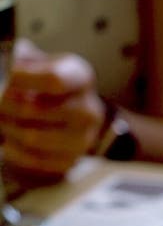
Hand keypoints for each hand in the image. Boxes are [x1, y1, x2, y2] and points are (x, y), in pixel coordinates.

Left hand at [0, 38, 104, 187]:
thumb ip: (19, 65)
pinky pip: (33, 159)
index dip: (21, 79)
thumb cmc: (37, 84)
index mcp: (81, 77)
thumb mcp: (31, 64)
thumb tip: (6, 76)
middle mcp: (89, 110)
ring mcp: (83, 139)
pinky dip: (13, 150)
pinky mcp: (71, 161)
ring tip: (3, 121)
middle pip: (33, 110)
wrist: (49, 113)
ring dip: (7, 128)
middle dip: (4, 106)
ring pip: (31, 137)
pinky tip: (9, 139)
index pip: (53, 80)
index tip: (9, 77)